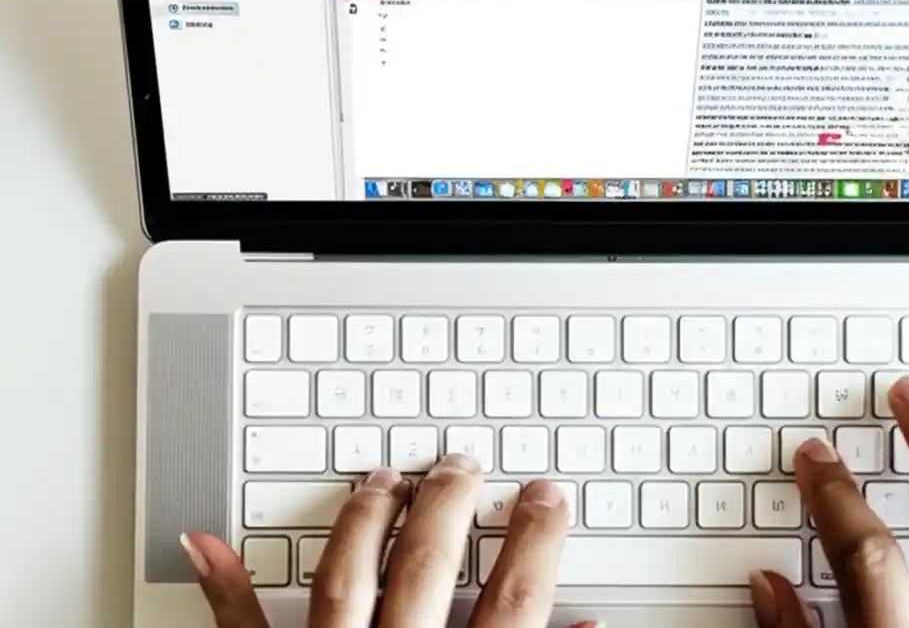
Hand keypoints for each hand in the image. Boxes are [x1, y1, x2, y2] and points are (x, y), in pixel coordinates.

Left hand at [181, 454, 592, 627]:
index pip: (515, 603)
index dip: (537, 543)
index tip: (546, 498)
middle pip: (428, 569)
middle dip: (450, 506)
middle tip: (462, 465)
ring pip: (345, 583)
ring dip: (364, 524)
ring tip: (381, 479)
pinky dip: (223, 591)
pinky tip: (202, 541)